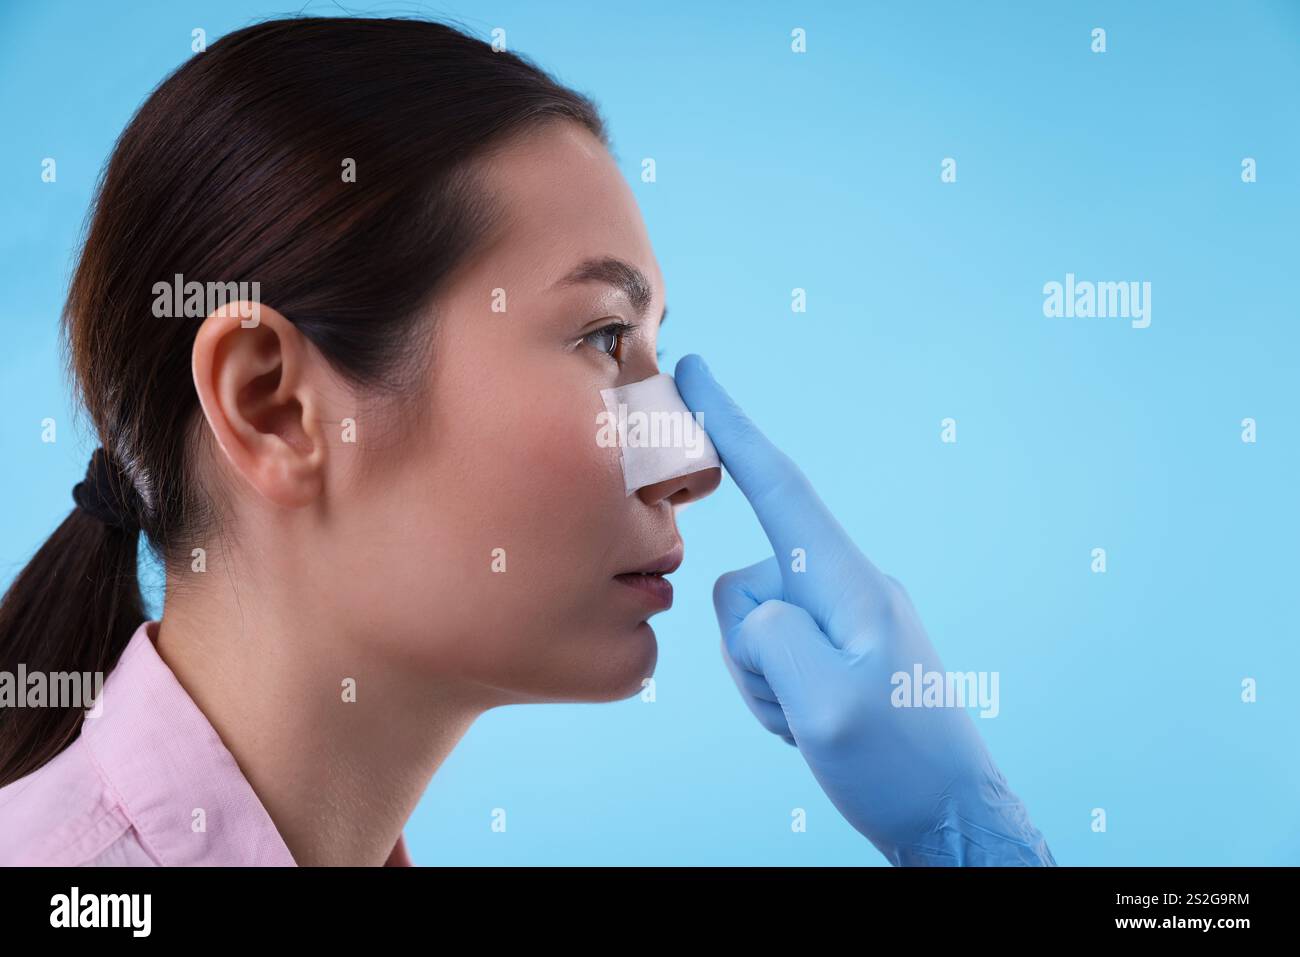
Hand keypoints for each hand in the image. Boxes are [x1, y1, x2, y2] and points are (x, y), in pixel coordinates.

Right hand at [675, 354, 1054, 865]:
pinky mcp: (834, 649)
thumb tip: (754, 606)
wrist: (945, 814)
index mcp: (849, 583)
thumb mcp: (827, 708)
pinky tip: (812, 722)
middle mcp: (843, 587)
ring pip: (750, 625)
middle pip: (746, 586)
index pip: (781, 488)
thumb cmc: (898, 764)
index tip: (694, 372)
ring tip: (812, 719)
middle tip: (800, 705)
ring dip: (763, 679)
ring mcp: (839, 620)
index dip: (732, 425)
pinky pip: (768, 653)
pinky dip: (773, 691)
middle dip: (749, 651)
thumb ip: (772, 639)